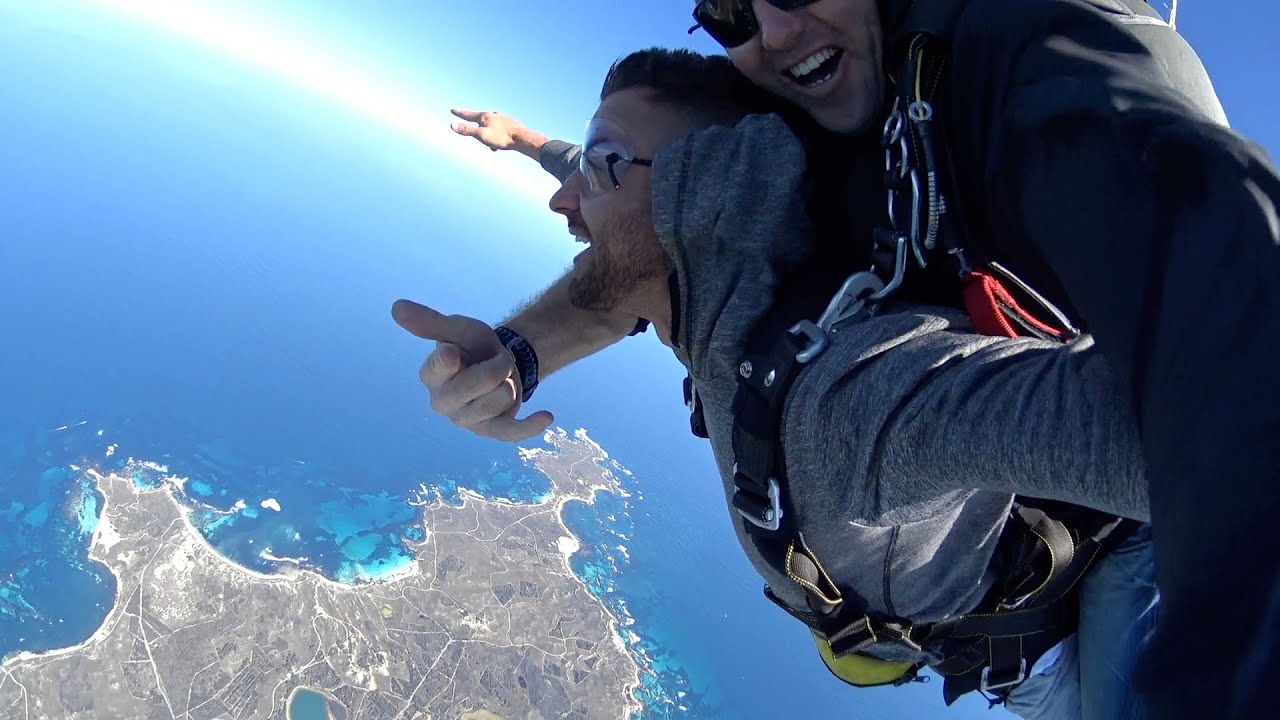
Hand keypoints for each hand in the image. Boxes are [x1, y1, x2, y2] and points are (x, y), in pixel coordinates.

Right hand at [392, 299, 553, 441]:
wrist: (499, 362)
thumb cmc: (472, 346)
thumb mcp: (457, 328)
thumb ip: (430, 322)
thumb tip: (397, 307)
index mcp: (431, 375)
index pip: (439, 367)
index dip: (451, 359)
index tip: (456, 352)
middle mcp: (443, 402)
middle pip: (476, 385)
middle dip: (496, 366)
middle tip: (497, 360)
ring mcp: (467, 420)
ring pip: (498, 402)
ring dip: (510, 382)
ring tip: (503, 378)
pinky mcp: (491, 431)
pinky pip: (511, 433)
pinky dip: (529, 427)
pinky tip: (547, 417)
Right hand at [449, 108, 546, 157]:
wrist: (522, 139)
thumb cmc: (501, 138)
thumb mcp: (481, 135)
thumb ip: (467, 130)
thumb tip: (452, 125)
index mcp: (485, 116)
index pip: (468, 114)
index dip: (459, 113)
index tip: (453, 110)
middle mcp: (493, 115)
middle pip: (480, 121)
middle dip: (478, 131)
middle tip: (483, 138)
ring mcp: (502, 118)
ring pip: (491, 127)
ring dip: (489, 137)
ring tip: (494, 145)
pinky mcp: (510, 124)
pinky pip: (499, 131)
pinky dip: (497, 137)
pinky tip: (501, 144)